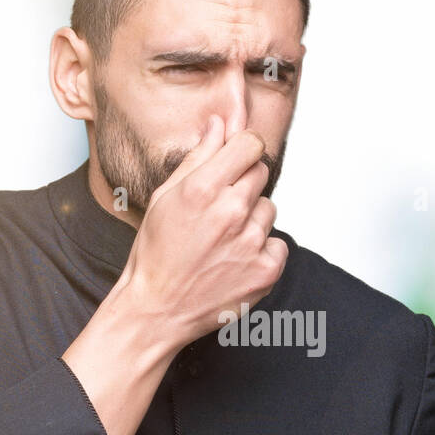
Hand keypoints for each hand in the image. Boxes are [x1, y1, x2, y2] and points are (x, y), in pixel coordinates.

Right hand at [117, 114, 288, 345]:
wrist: (157, 309)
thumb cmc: (156, 254)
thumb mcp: (165, 197)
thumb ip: (198, 157)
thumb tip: (219, 124)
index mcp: (203, 189)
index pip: (250, 144)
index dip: (243, 150)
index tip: (236, 160)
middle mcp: (230, 212)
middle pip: (260, 173)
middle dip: (243, 184)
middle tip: (219, 210)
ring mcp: (251, 243)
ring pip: (269, 209)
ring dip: (252, 219)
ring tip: (223, 240)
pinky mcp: (266, 270)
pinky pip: (278, 243)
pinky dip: (262, 250)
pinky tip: (235, 260)